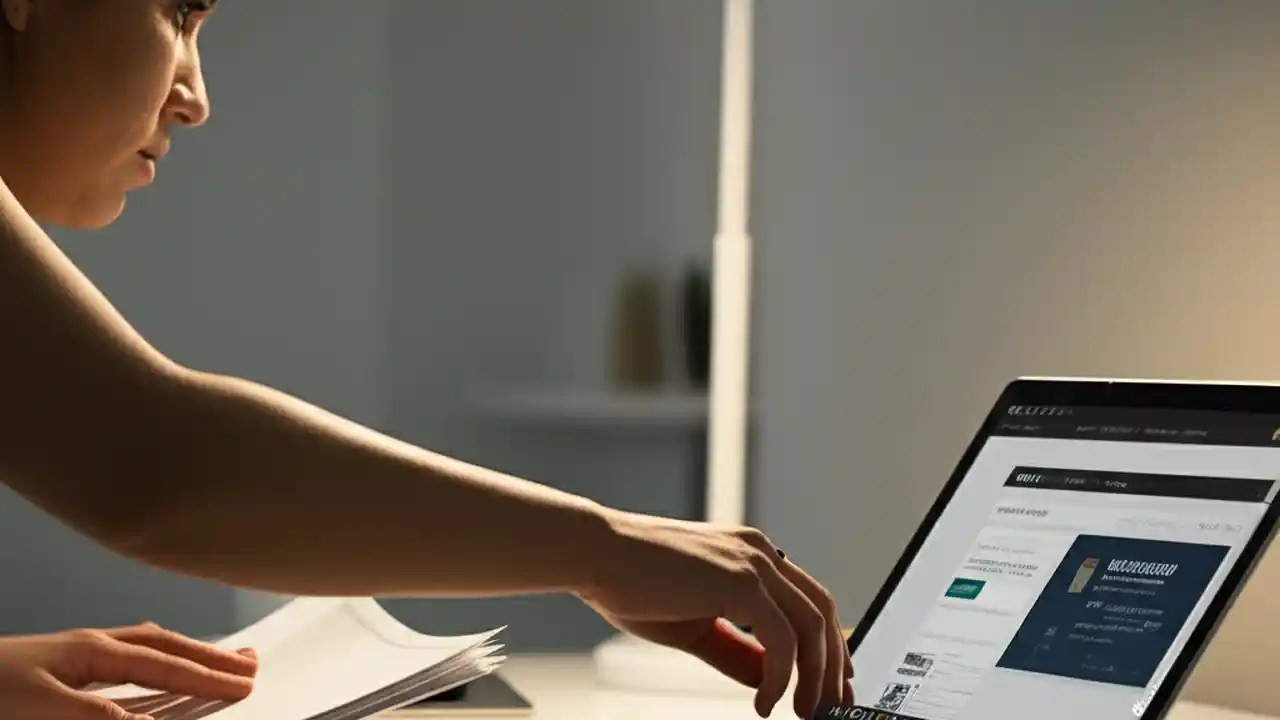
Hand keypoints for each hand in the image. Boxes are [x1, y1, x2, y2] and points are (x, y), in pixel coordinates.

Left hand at [0, 622, 257, 718]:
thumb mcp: (37, 709)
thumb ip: (95, 715)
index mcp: (90, 650)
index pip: (163, 664)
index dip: (206, 675)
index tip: (245, 683)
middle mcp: (91, 643)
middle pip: (166, 645)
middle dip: (212, 656)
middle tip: (254, 663)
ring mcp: (77, 650)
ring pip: (150, 644)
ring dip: (191, 651)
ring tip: (224, 655)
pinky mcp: (64, 661)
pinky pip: (129, 652)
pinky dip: (159, 654)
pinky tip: (158, 658)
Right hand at [576, 510, 853, 718]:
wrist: (596, 555)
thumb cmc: (631, 583)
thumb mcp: (694, 627)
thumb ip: (734, 650)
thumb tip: (766, 679)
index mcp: (750, 554)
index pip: (808, 599)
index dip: (827, 644)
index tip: (831, 682)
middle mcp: (759, 552)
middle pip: (822, 611)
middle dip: (833, 664)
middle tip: (831, 706)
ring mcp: (753, 562)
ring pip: (812, 625)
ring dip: (815, 676)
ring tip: (805, 712)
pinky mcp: (741, 580)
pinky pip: (781, 638)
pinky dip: (781, 676)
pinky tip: (765, 702)